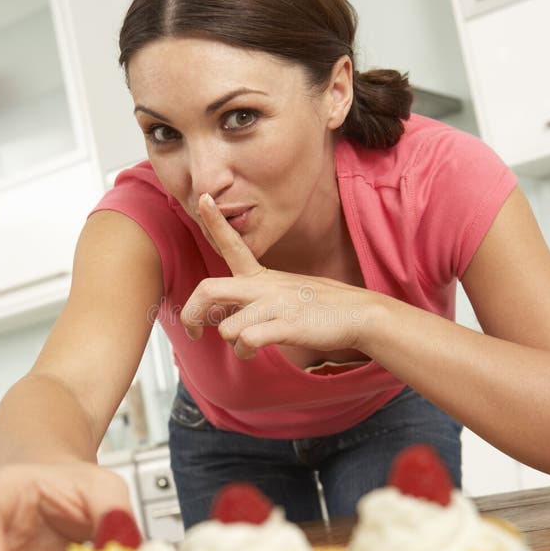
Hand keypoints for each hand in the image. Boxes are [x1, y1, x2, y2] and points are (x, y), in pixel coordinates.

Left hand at [181, 193, 371, 358]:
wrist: (358, 313)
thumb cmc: (319, 306)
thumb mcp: (284, 289)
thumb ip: (254, 295)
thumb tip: (225, 314)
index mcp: (262, 275)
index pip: (233, 244)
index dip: (215, 221)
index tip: (202, 197)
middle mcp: (264, 287)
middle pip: (209, 289)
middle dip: (191, 313)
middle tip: (191, 329)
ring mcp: (275, 305)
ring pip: (226, 328)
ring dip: (231, 343)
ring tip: (245, 347)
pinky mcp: (287, 326)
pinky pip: (247, 340)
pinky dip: (245, 351)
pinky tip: (254, 352)